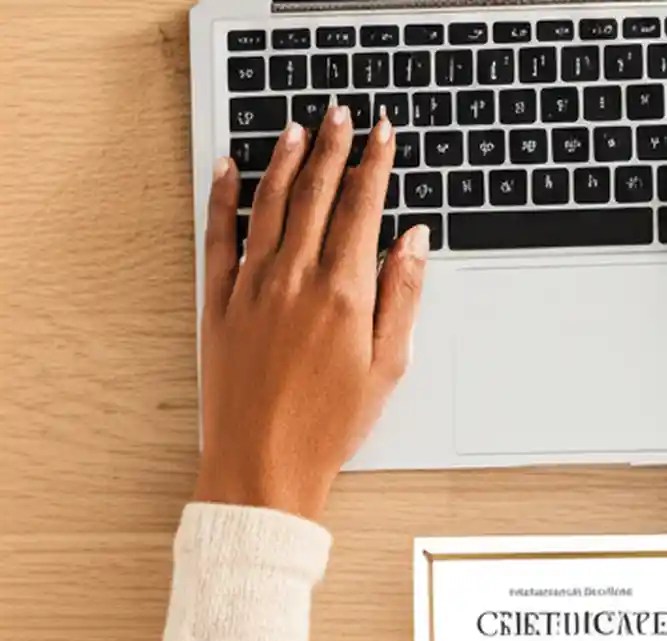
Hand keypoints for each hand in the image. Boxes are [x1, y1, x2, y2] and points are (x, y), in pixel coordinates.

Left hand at [196, 108, 427, 519]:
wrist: (263, 465)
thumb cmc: (331, 424)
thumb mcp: (388, 365)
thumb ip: (402, 296)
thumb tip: (412, 241)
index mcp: (343, 293)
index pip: (361, 208)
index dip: (375, 164)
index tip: (382, 134)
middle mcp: (295, 279)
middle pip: (315, 194)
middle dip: (332, 148)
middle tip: (340, 115)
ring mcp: (252, 288)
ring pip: (269, 204)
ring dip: (285, 160)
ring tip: (297, 129)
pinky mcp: (220, 303)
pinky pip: (220, 237)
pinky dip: (224, 198)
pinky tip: (230, 169)